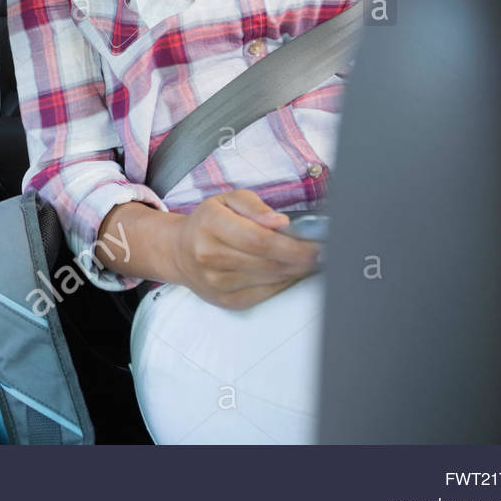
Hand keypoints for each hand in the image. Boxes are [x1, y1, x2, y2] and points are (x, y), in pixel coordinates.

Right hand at [168, 190, 320, 309]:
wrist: (178, 251)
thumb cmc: (208, 222)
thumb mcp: (226, 200)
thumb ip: (255, 206)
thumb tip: (281, 223)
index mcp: (210, 225)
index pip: (260, 240)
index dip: (294, 245)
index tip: (318, 245)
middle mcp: (209, 256)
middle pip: (269, 263)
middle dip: (302, 260)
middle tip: (323, 253)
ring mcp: (215, 282)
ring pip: (270, 280)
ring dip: (295, 272)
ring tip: (309, 261)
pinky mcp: (224, 301)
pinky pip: (264, 295)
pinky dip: (282, 284)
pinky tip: (289, 273)